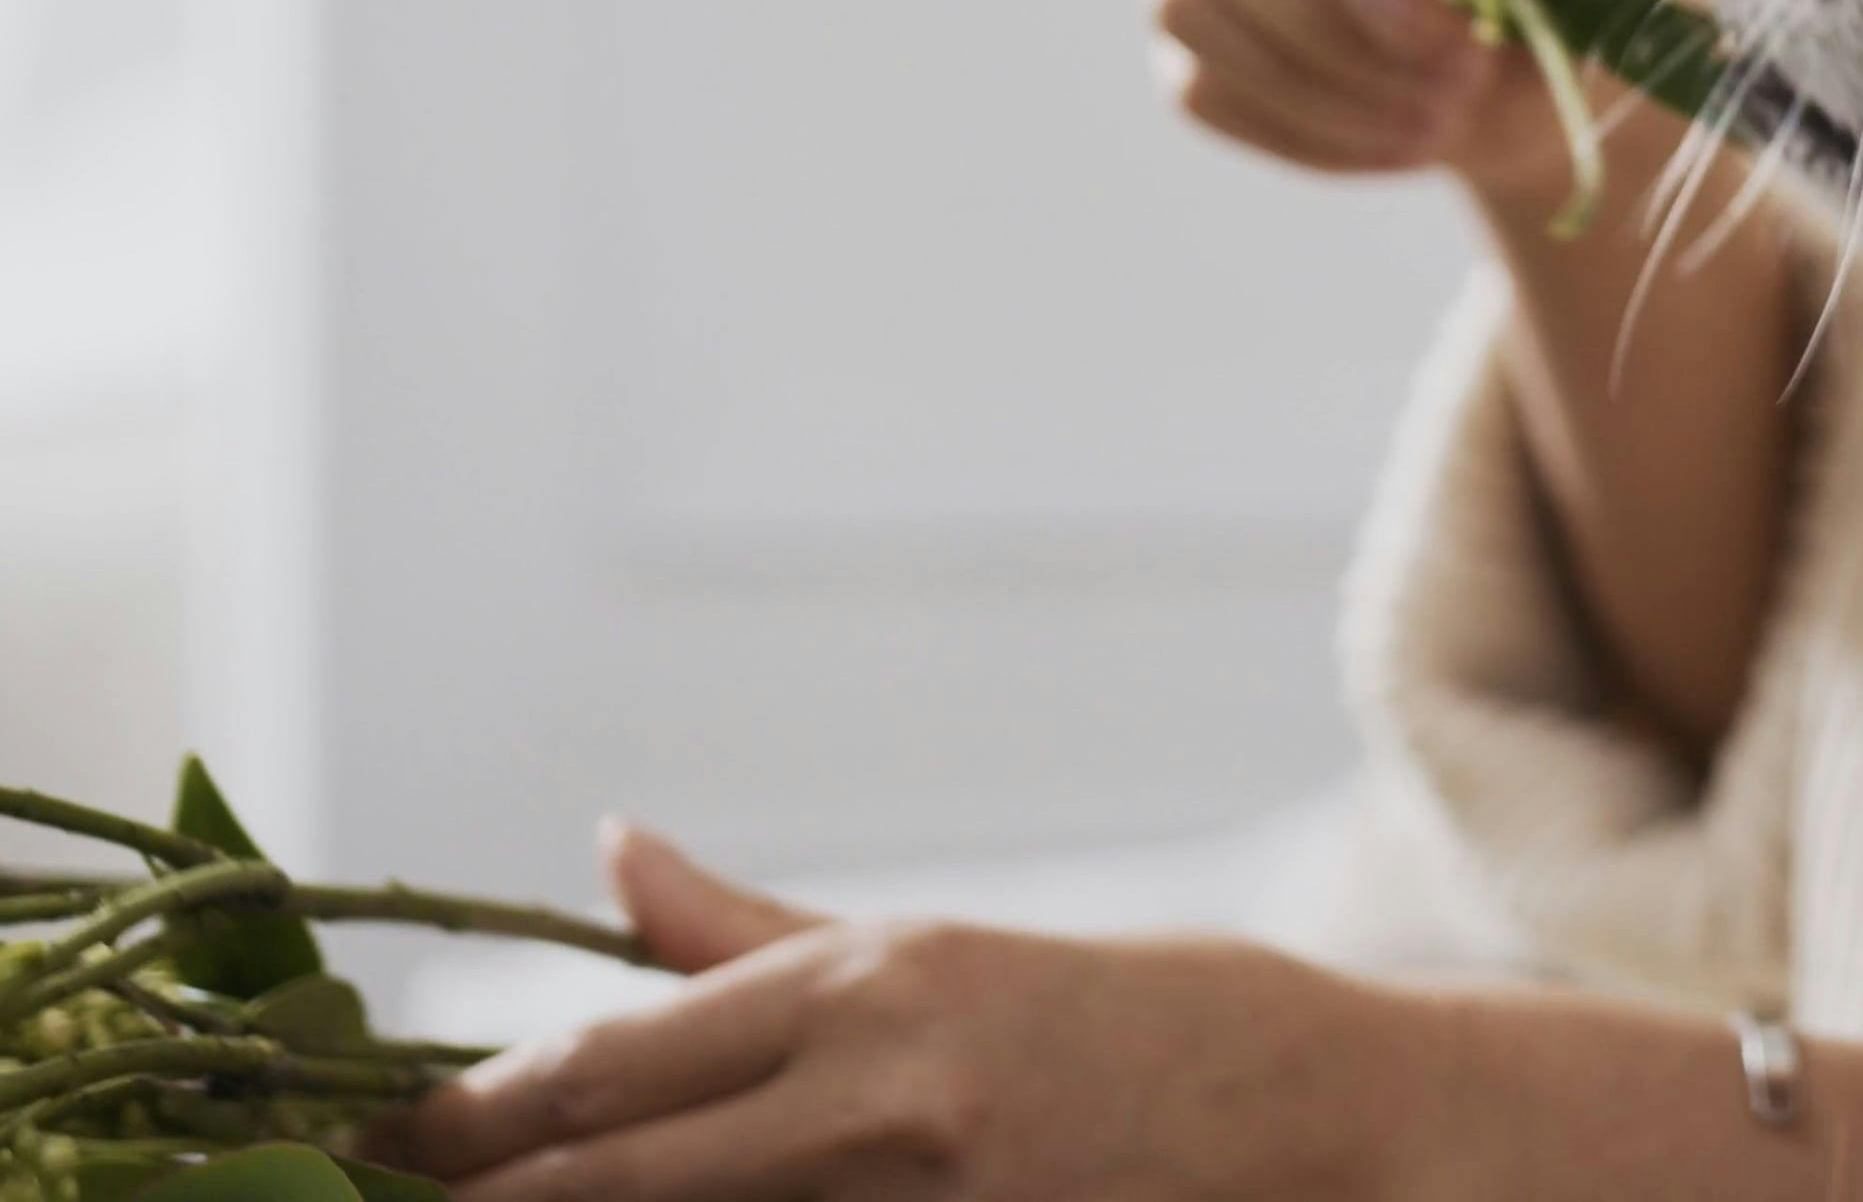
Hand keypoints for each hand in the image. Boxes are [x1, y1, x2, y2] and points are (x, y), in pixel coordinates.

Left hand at [386, 823, 1472, 1201]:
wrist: (1327, 1113)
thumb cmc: (1135, 1020)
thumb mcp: (945, 955)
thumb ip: (759, 934)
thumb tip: (608, 853)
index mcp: (874, 985)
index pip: (606, 1068)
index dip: (463, 1121)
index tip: (377, 1136)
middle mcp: (885, 1094)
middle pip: (606, 1180)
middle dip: (484, 1197)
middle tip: (382, 1193)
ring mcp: (927, 1200)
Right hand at [1131, 0, 1592, 216]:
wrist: (1558, 33)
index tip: (1440, 14)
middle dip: (1332, 23)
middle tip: (1456, 80)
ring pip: (1191, 3)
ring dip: (1327, 88)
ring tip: (1444, 121)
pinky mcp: (1188, 16)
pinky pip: (1203, 85)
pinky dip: (1311, 131)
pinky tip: (1399, 141)